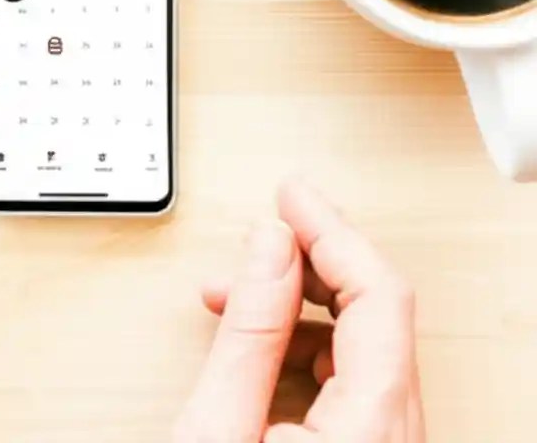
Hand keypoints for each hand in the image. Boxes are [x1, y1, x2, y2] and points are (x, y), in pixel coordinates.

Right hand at [173, 181, 424, 441]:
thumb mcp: (218, 427)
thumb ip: (249, 335)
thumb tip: (269, 247)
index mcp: (373, 421)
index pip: (377, 296)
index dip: (331, 233)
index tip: (292, 198)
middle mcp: (398, 432)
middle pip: (378, 314)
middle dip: (312, 262)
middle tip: (269, 225)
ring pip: (365, 346)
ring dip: (301, 306)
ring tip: (234, 294)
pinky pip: (356, 381)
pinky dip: (308, 347)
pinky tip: (259, 342)